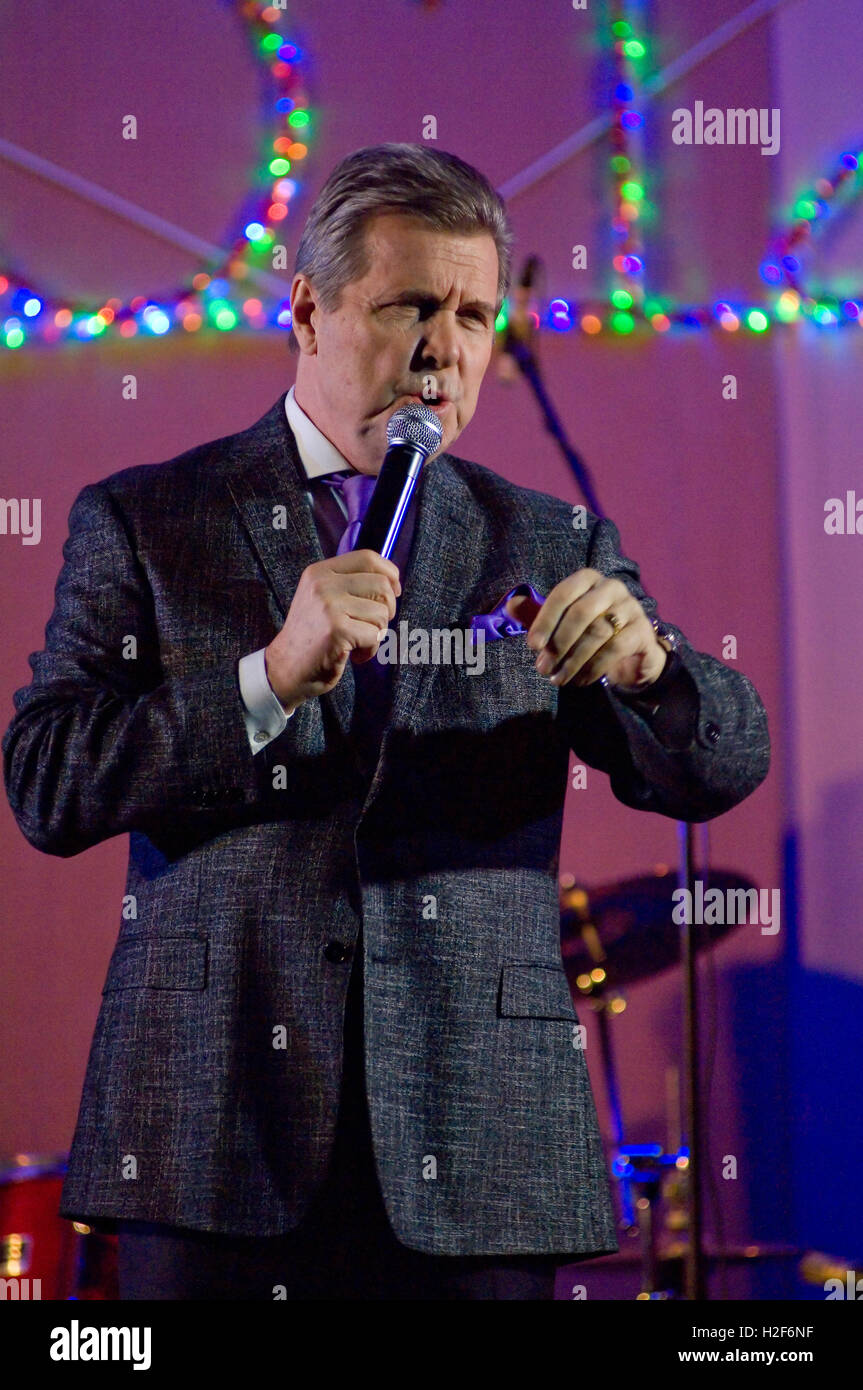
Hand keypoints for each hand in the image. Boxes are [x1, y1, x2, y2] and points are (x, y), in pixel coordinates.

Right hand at [264, 550, 400, 708]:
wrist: (285, 668)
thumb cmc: (312, 636)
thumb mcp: (323, 599)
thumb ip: (351, 585)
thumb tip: (392, 581)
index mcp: (320, 572)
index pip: (367, 557)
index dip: (389, 573)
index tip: (394, 592)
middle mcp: (323, 584)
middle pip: (381, 585)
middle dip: (387, 609)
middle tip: (372, 626)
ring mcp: (329, 606)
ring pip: (381, 613)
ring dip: (377, 633)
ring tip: (356, 642)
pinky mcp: (337, 630)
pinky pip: (375, 636)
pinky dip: (370, 650)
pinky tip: (353, 655)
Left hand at [521, 568, 666, 690]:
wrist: (632, 651)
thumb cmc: (590, 631)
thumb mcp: (562, 622)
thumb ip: (537, 613)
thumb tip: (510, 605)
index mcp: (588, 579)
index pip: (563, 593)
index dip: (545, 619)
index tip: (533, 645)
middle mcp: (611, 587)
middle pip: (581, 613)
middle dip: (559, 643)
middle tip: (543, 668)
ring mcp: (630, 607)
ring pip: (598, 633)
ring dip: (573, 660)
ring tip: (558, 679)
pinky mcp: (642, 631)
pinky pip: (615, 649)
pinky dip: (593, 668)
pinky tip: (579, 680)